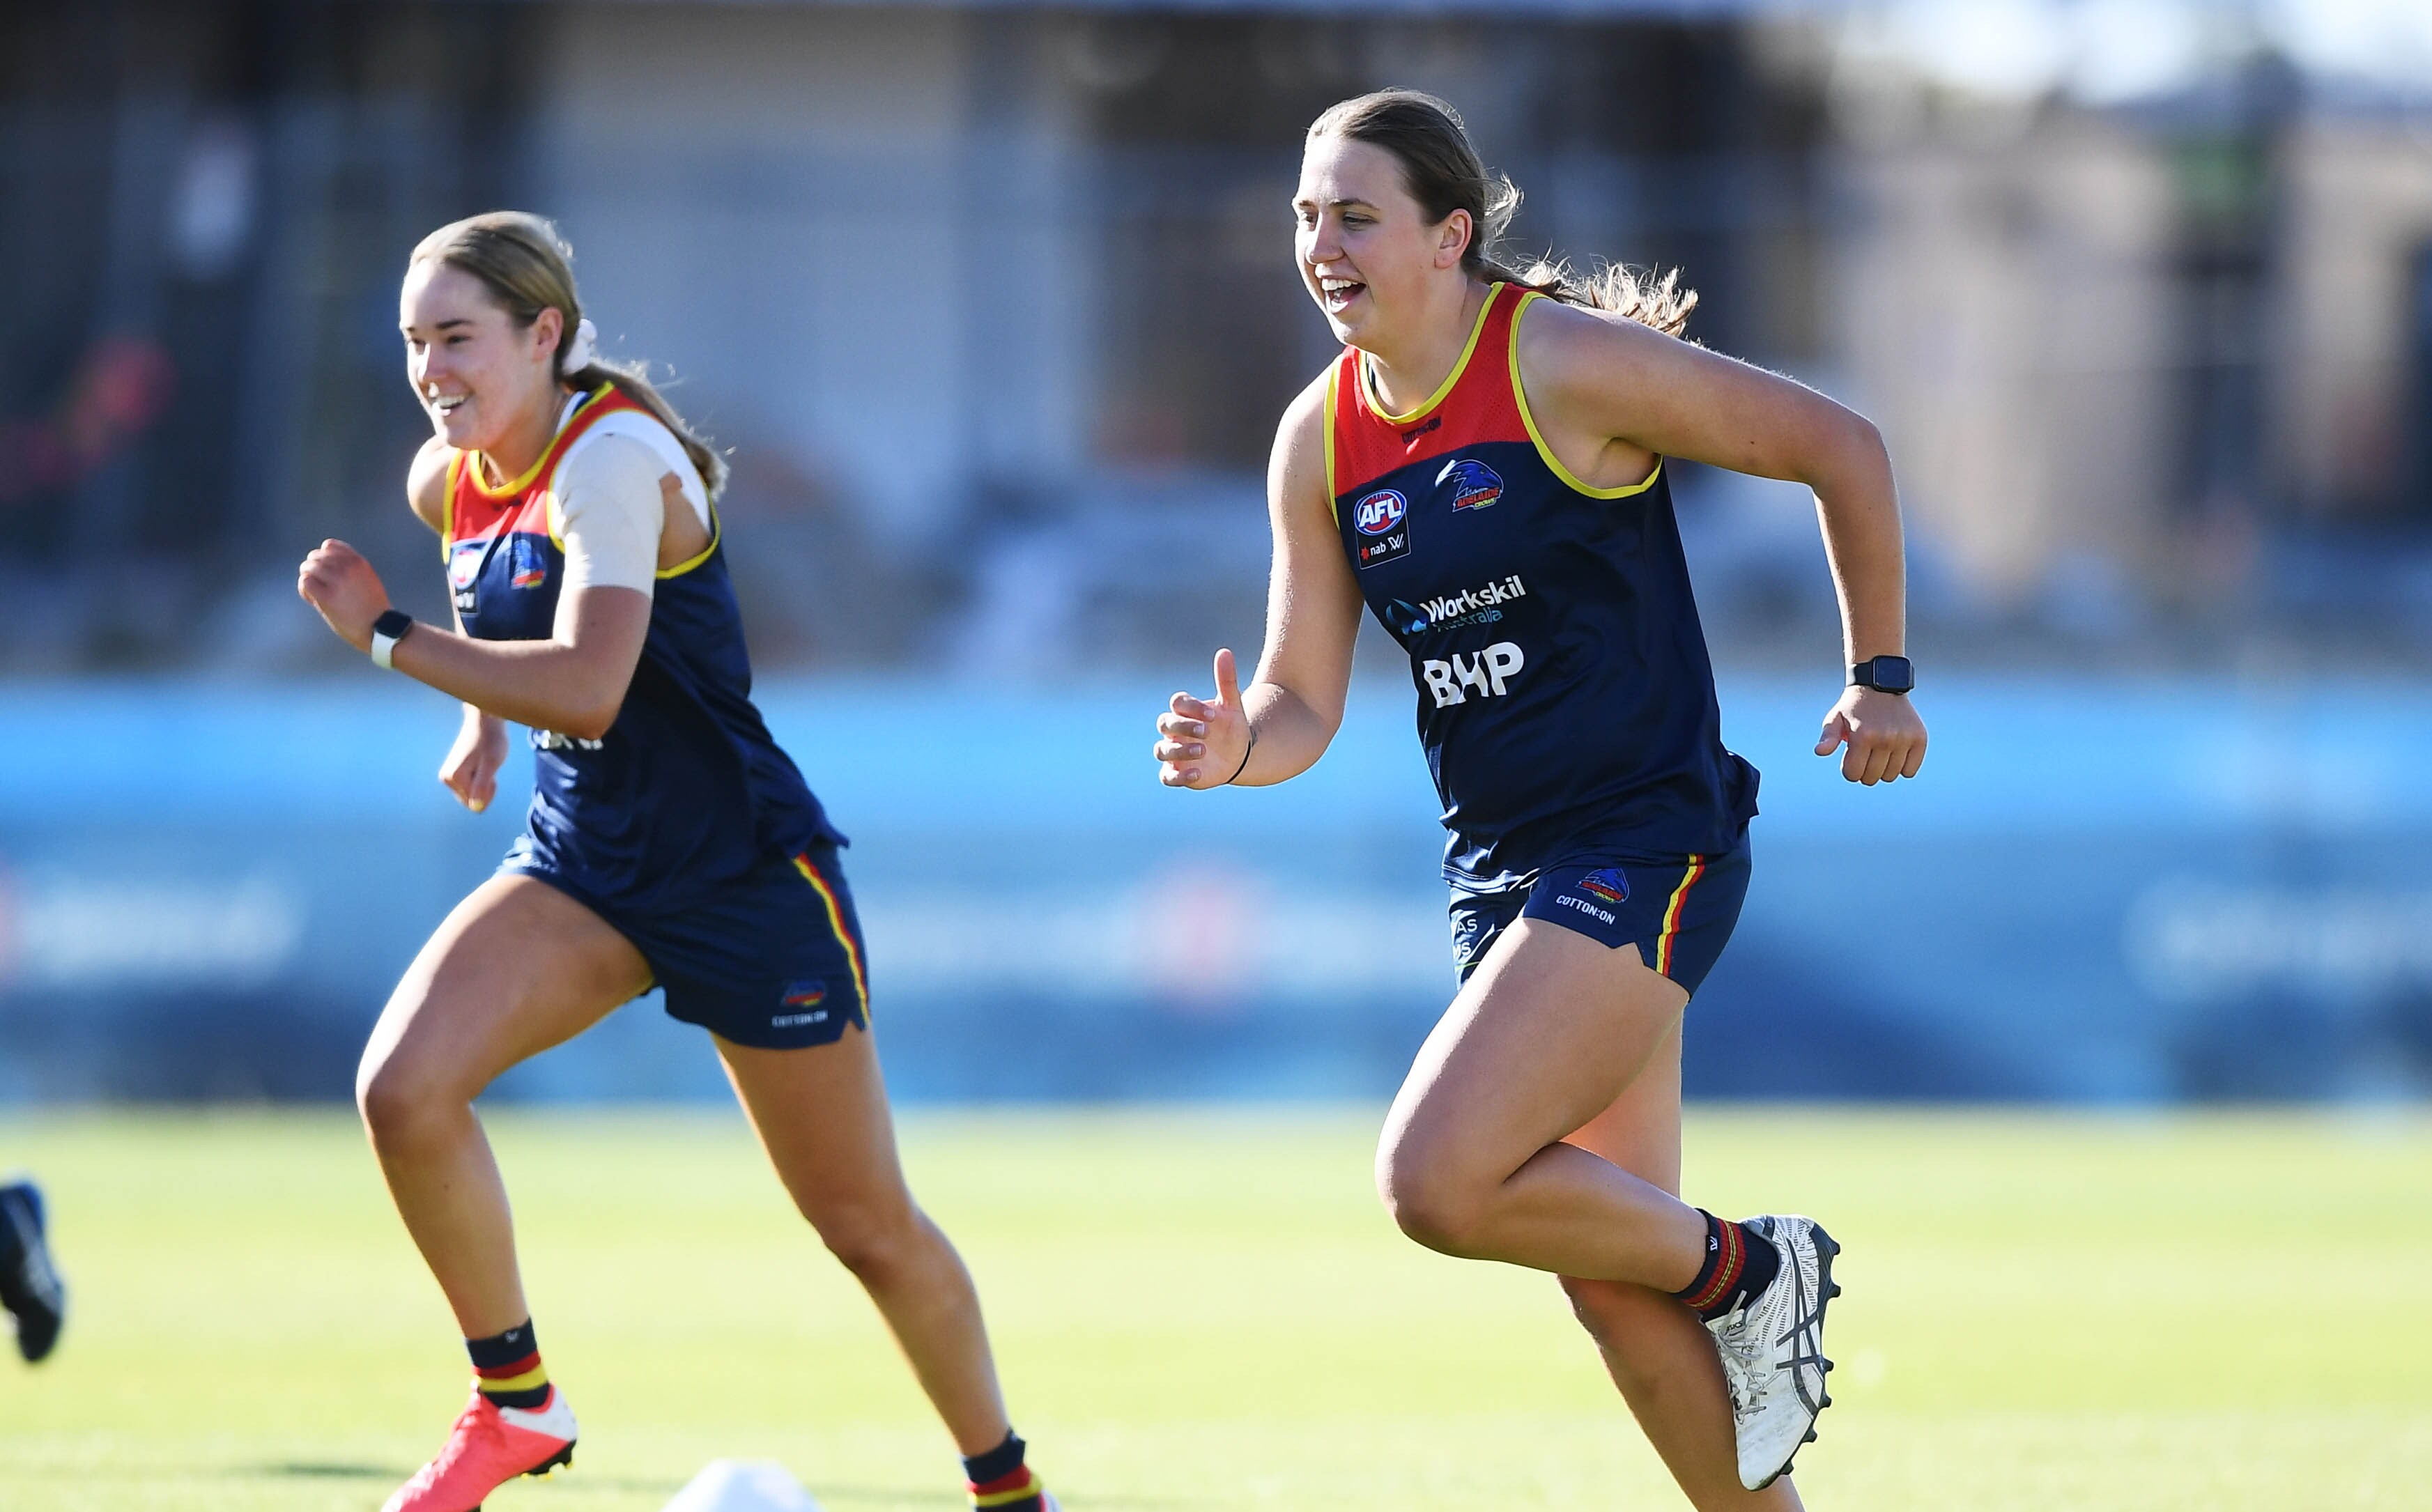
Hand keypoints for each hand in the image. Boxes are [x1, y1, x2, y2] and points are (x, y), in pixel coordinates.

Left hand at [296, 539, 391, 652]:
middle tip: (318, 585)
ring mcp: (338, 581)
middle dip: (312, 569)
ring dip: (307, 578)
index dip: (323, 557)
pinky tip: (313, 599)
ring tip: (315, 593)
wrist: (380, 629)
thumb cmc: (373, 608)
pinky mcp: (328, 597)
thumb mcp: (368, 579)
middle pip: (315, 556)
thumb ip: (350, 569)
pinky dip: (305, 589)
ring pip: (308, 567)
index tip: (326, 571)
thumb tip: (322, 563)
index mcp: (358, 562)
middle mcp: (348, 568)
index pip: (329, 546)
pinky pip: (306, 582)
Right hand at [439, 708, 507, 812]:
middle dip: (485, 788)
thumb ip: (483, 785)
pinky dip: (479, 777)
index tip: (491, 773)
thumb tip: (476, 807)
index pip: (475, 804)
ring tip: (484, 762)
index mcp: (454, 778)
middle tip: (489, 767)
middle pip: (471, 801)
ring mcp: (448, 776)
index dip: (489, 791)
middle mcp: (446, 778)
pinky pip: (470, 786)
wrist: (485, 720)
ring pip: (471, 794)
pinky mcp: (452, 773)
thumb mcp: (492, 763)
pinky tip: (480, 761)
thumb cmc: (491, 740)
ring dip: (483, 782)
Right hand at [1155, 648, 1250, 788]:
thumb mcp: (1231, 704)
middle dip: (1182, 727)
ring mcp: (1173, 752)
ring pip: (1162, 750)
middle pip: (1164, 724)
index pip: (1177, 703)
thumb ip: (1226, 679)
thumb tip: (1225, 651)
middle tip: (1206, 732)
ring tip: (1202, 751)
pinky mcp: (1176, 772)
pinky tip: (1198, 773)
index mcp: (1185, 711)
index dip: (1191, 707)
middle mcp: (1174, 731)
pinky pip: (1167, 776)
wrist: (1238, 755)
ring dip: (1179, 751)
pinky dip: (1178, 776)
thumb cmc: (1229, 726)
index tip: (1213, 715)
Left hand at [1815, 685, 1926, 784]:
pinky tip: (1894, 756)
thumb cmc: (1854, 707)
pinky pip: (1909, 771)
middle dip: (1863, 772)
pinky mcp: (1919, 739)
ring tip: (1878, 754)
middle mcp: (1885, 738)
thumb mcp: (1835, 718)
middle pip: (1871, 778)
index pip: (1853, 774)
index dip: (1849, 770)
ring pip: (1890, 776)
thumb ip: (1828, 737)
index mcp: (1863, 735)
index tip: (1850, 757)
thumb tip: (1819, 752)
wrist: (1881, 686)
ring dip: (1882, 770)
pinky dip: (1902, 768)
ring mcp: (1904, 739)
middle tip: (1864, 756)